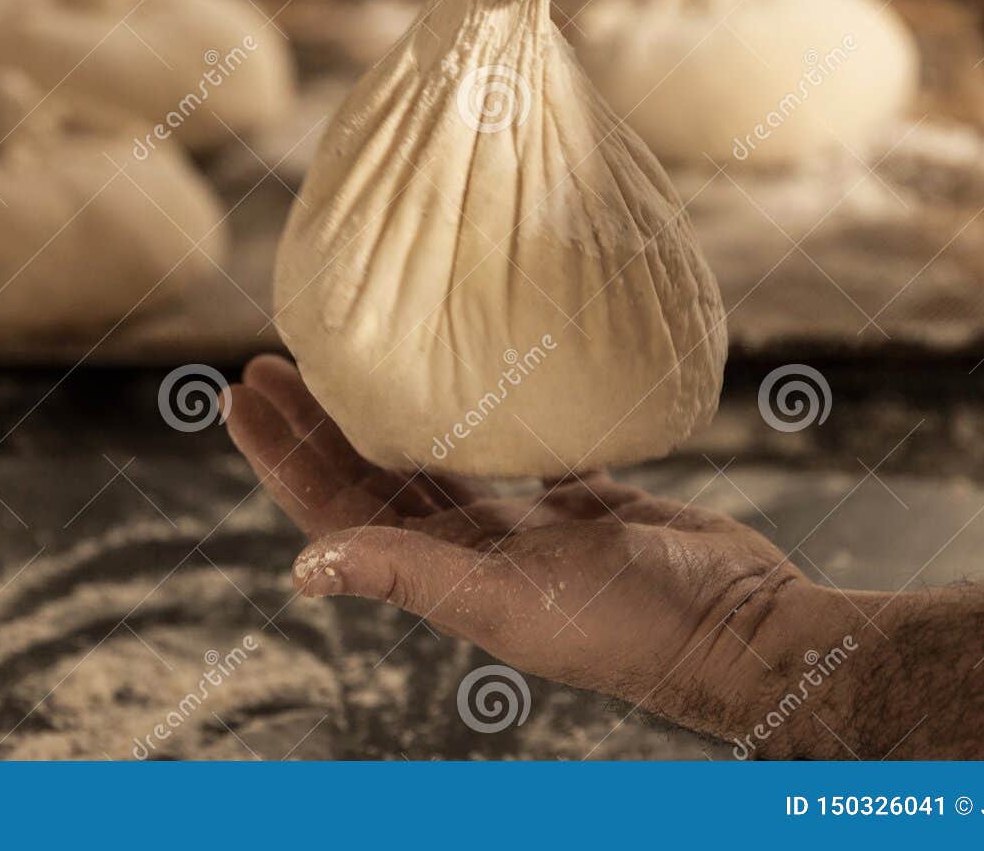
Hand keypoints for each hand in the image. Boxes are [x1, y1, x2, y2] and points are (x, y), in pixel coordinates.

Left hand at [225, 355, 854, 747]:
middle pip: (366, 475)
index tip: (241, 396)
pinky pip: (505, 446)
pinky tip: (457, 370)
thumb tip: (301, 570)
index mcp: (442, 573)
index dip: (283, 457)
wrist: (742, 626)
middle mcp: (469, 548)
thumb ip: (410, 575)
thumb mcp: (510, 600)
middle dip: (314, 422)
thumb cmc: (633, 625)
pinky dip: (474, 411)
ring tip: (340, 358)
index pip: (334, 508)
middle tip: (269, 358)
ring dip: (375, 414)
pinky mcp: (575, 495)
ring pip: (426, 456)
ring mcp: (521, 523)